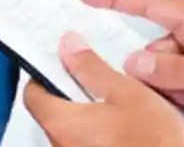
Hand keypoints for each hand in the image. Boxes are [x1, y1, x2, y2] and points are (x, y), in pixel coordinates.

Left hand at [22, 32, 183, 146]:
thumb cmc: (151, 142)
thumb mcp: (126, 92)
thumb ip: (92, 68)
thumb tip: (69, 46)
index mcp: (62, 123)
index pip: (33, 94)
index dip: (48, 74)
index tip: (67, 64)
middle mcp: (60, 146)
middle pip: (52, 113)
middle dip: (72, 95)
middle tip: (100, 82)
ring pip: (70, 131)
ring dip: (87, 116)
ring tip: (118, 107)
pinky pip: (84, 145)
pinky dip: (97, 134)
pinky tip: (123, 130)